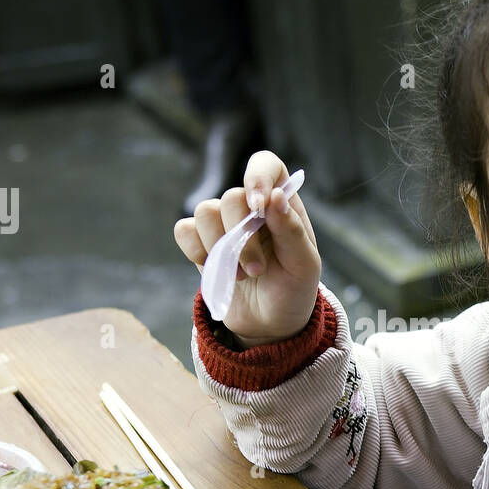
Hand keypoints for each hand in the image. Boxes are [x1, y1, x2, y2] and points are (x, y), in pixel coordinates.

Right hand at [174, 150, 322, 346]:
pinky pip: (184, 230)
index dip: (257, 176)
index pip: (265, 164)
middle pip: (230, 196)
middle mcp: (250, 208)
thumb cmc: (293, 289)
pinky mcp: (201, 243)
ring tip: (241, 276)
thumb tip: (274, 197)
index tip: (259, 205)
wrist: (270, 324)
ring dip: (221, 248)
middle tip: (257, 269)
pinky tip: (215, 269)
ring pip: (204, 212)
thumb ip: (291, 230)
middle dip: (241, 236)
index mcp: (280, 204)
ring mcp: (223, 224)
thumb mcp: (304, 265)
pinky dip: (196, 251)